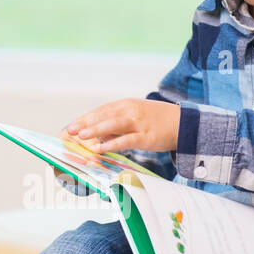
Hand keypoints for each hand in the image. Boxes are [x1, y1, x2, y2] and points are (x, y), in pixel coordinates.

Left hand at [62, 99, 180, 154]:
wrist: (183, 123)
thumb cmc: (157, 121)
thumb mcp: (135, 116)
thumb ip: (117, 124)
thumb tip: (99, 135)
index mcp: (126, 105)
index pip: (101, 110)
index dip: (86, 118)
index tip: (72, 126)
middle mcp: (130, 111)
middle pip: (104, 116)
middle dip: (86, 123)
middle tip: (70, 130)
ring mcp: (138, 123)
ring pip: (113, 124)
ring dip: (95, 130)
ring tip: (81, 136)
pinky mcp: (145, 136)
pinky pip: (126, 140)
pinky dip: (112, 143)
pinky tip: (101, 148)